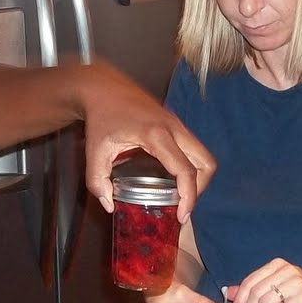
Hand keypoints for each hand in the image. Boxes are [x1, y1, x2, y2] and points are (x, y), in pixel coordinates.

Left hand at [77, 63, 213, 220]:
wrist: (103, 87)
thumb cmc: (100, 117)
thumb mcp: (95, 151)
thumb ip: (98, 181)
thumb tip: (110, 205)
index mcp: (157, 135)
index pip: (185, 170)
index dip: (189, 196)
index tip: (183, 215)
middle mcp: (174, 128)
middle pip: (206, 162)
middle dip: (200, 188)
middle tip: (183, 205)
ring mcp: (177, 124)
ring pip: (203, 155)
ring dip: (198, 177)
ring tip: (180, 194)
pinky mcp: (175, 124)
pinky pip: (194, 148)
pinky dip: (192, 165)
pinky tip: (173, 178)